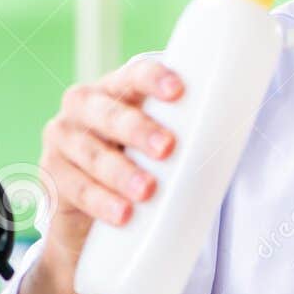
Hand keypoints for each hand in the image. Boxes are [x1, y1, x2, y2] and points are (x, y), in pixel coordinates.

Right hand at [36, 58, 183, 272]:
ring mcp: (63, 140)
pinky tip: (121, 214)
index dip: (154, 80)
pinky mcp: (51, 176)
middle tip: (167, 149)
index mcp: (115, 90)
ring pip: (91, 152)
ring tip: (147, 192)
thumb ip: (187, 133)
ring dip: (120, 172)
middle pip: (108, 112)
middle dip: (138, 129)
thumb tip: (243, 130)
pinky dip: (100, 201)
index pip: (133, 75)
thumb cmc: (136, 169)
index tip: (178, 92)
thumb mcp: (158, 147)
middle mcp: (83, 107)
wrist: (89, 217)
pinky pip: (75, 187)